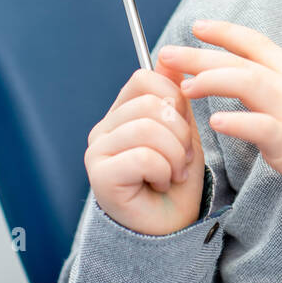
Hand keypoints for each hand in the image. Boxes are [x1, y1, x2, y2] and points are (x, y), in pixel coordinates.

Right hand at [84, 64, 206, 235]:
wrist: (171, 225)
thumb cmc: (176, 179)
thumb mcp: (183, 130)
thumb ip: (175, 96)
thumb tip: (170, 57)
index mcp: (122, 112)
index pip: (145, 78)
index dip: (175, 98)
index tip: (184, 126)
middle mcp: (104, 128)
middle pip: (151, 104)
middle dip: (180, 132)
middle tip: (181, 158)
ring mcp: (97, 151)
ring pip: (148, 128)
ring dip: (174, 154)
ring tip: (173, 172)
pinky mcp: (99, 175)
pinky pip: (143, 157)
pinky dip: (163, 171)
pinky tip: (160, 183)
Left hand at [158, 19, 281, 191]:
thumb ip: (274, 88)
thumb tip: (241, 80)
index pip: (256, 43)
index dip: (225, 32)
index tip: (197, 26)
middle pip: (242, 61)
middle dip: (202, 54)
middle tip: (167, 53)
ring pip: (250, 84)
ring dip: (214, 80)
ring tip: (185, 85)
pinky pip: (263, 129)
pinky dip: (239, 123)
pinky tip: (215, 123)